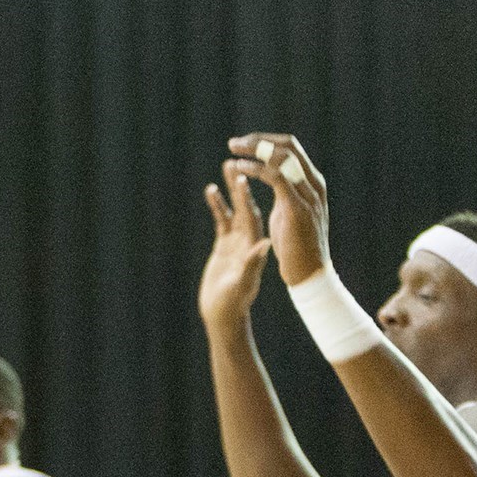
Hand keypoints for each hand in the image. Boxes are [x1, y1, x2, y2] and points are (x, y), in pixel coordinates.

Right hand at [198, 170, 273, 327]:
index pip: (254, 213)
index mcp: (254, 246)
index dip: (249, 193)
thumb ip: (252, 264)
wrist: (225, 316)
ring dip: (232, 188)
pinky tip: (212, 190)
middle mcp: (248, 239)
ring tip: (227, 165)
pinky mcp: (224, 246)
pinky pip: (223, 220)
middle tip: (238, 159)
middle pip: (247, 204)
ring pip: (236, 208)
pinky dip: (219, 205)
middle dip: (242, 182)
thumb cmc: (233, 304)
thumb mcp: (242, 284)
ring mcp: (237, 241)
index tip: (247, 171)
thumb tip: (265, 245)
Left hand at [225, 133, 330, 284]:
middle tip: (234, 142)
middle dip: (259, 140)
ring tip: (233, 149)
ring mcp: (308, 195)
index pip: (292, 149)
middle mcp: (313, 184)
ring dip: (256, 150)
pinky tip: (239, 168)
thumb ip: (286, 191)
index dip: (266, 141)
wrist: (309, 274)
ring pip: (283, 158)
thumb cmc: (298, 247)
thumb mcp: (291, 211)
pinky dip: (256, 169)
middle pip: (288, 147)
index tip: (244, 143)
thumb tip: (276, 176)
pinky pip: (276, 178)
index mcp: (312, 183)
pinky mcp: (297, 208)